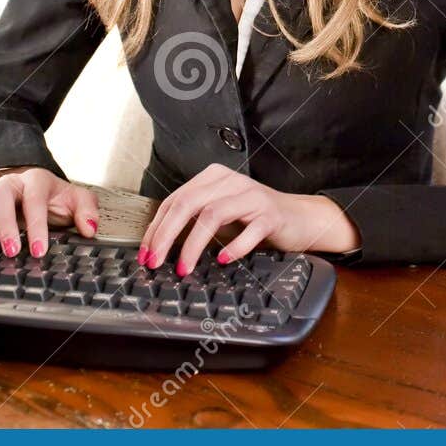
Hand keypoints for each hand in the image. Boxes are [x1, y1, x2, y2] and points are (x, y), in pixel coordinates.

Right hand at [0, 167, 98, 257]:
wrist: (35, 187)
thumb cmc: (54, 198)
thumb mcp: (76, 200)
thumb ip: (87, 211)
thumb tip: (89, 229)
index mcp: (36, 180)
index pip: (34, 200)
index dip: (36, 226)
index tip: (38, 250)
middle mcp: (11, 183)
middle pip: (2, 195)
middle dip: (5, 224)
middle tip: (10, 251)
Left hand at [136, 163, 360, 274]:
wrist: (300, 217)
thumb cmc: (256, 217)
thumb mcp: (221, 212)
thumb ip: (194, 219)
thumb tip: (158, 246)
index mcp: (213, 178)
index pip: (175, 200)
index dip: (156, 228)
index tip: (145, 253)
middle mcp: (230, 181)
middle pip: (187, 204)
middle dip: (166, 236)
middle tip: (155, 262)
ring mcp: (252, 196)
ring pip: (212, 215)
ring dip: (192, 245)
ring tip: (184, 267)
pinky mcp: (270, 214)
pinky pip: (248, 230)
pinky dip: (233, 247)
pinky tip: (222, 259)